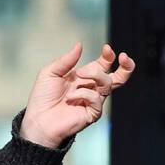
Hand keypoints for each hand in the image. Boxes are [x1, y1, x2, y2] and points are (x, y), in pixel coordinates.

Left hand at [20, 42, 135, 148]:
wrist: (38, 119)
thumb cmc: (43, 98)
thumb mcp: (51, 72)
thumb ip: (67, 60)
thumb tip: (79, 45)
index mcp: (84, 77)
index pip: (103, 65)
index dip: (108, 56)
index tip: (106, 48)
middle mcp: (91, 88)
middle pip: (118, 78)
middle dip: (126, 67)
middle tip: (123, 57)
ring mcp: (93, 101)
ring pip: (108, 84)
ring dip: (95, 74)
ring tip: (79, 75)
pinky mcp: (92, 113)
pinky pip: (96, 99)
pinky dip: (84, 94)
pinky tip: (70, 98)